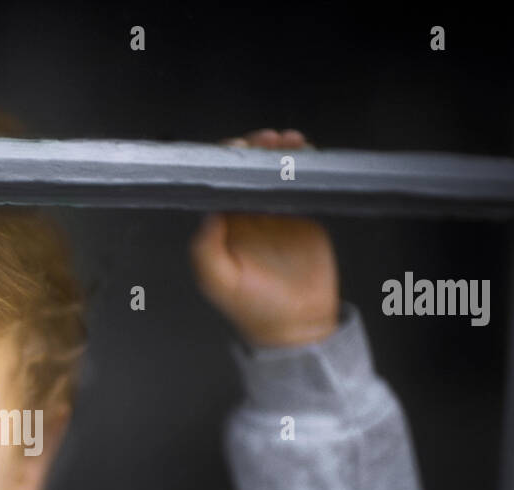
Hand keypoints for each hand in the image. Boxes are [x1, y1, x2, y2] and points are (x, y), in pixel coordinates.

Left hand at [189, 129, 339, 347]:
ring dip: (280, 152)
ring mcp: (275, 212)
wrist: (298, 325)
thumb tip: (209, 213)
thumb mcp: (221, 283)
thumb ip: (206, 251)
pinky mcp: (302, 215)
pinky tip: (307, 153)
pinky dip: (304, 165)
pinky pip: (300, 183)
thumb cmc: (254, 309)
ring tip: (290, 141)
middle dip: (256, 149)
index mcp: (223, 226)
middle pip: (248, 171)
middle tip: (267, 140)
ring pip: (274, 171)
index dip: (227, 162)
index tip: (237, 148)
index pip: (221, 184)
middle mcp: (247, 215)